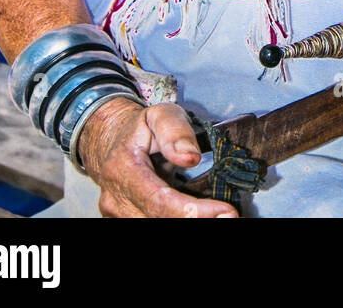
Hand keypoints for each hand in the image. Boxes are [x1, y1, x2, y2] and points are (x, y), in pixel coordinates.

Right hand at [77, 95, 237, 218]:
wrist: (113, 143)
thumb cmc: (142, 129)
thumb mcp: (160, 115)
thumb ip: (175, 130)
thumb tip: (191, 157)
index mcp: (122, 169)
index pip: (159, 202)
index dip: (193, 211)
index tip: (227, 212)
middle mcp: (115, 199)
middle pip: (159, 221)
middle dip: (198, 221)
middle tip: (229, 217)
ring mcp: (116, 215)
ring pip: (155, 227)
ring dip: (191, 222)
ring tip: (218, 215)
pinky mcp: (123, 222)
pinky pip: (153, 225)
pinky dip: (180, 220)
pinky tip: (200, 215)